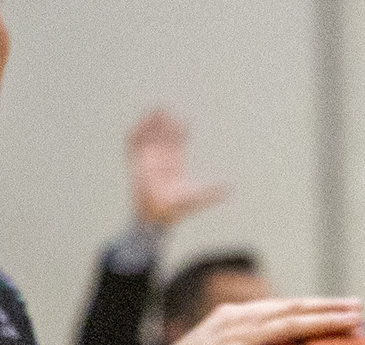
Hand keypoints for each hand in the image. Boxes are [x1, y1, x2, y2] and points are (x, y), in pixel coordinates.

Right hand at [129, 109, 226, 227]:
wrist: (157, 217)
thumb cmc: (176, 209)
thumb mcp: (197, 196)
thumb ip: (212, 191)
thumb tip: (231, 187)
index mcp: (174, 164)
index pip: (177, 143)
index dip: (180, 130)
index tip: (185, 120)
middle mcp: (160, 161)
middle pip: (162, 136)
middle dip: (165, 121)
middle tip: (167, 106)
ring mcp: (147, 161)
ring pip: (148, 137)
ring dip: (150, 123)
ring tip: (155, 109)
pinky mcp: (136, 164)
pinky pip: (133, 145)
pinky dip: (136, 133)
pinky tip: (141, 123)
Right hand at [130, 298, 360, 344]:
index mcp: (229, 318)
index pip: (278, 307)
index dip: (310, 304)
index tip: (338, 305)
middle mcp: (233, 321)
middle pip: (290, 308)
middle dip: (327, 305)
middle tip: (359, 306)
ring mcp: (231, 341)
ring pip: (288, 326)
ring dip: (323, 322)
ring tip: (353, 324)